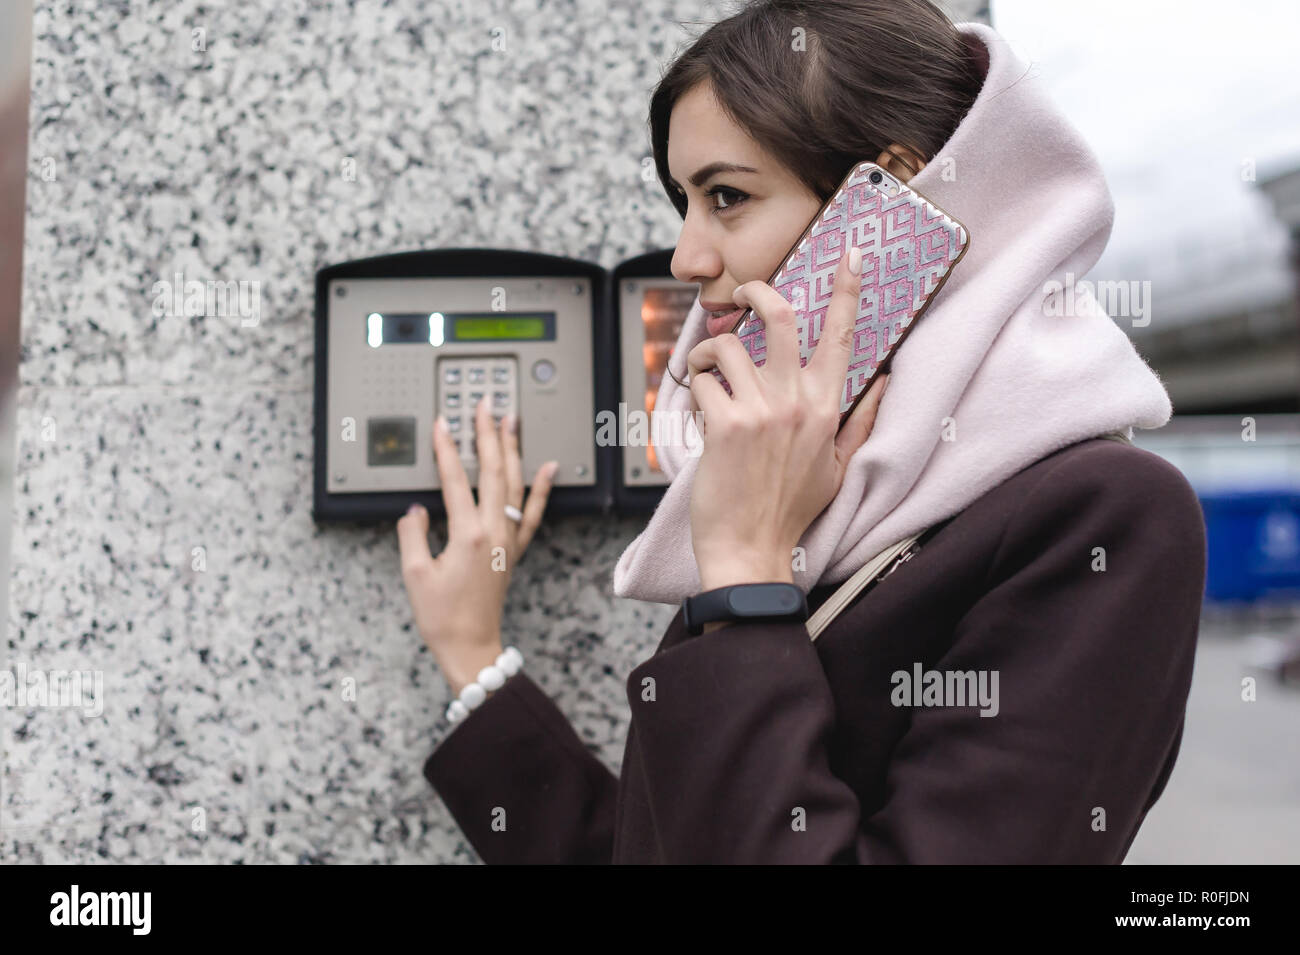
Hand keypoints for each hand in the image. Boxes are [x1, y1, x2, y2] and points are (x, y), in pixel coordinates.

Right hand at [396, 396, 557, 695]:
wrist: (470, 644)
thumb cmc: (442, 616)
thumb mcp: (415, 574)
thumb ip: (412, 534)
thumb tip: (416, 510)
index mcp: (467, 535)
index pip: (455, 479)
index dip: (447, 449)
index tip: (443, 424)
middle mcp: (494, 532)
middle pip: (492, 471)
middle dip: (487, 434)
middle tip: (485, 405)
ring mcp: (509, 539)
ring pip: (515, 484)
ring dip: (513, 450)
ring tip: (511, 422)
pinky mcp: (515, 550)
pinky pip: (533, 513)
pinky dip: (541, 488)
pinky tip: (547, 467)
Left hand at [684, 246, 890, 591]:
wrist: (751, 551)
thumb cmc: (791, 512)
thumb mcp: (839, 467)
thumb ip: (861, 421)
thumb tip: (886, 381)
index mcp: (828, 407)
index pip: (841, 334)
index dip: (847, 288)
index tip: (851, 253)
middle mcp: (797, 401)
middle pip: (778, 313)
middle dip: (754, 291)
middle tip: (741, 295)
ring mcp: (761, 411)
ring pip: (726, 346)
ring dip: (707, 355)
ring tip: (707, 378)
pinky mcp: (724, 425)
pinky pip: (700, 383)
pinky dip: (693, 395)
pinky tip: (699, 419)